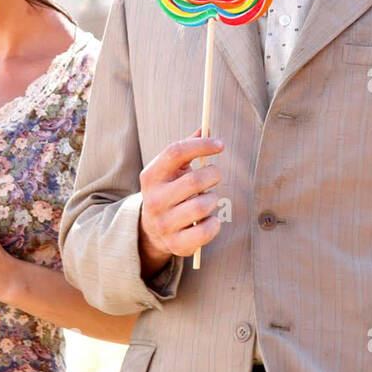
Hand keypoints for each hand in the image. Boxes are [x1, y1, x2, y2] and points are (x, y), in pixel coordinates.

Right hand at [137, 132, 223, 277]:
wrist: (151, 230)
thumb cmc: (169, 191)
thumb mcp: (172, 169)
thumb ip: (188, 148)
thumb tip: (206, 127)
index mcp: (151, 176)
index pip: (175, 152)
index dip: (201, 145)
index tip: (220, 145)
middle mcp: (154, 200)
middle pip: (193, 180)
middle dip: (213, 174)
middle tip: (215, 175)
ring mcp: (164, 223)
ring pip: (202, 206)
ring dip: (213, 199)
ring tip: (209, 199)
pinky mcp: (176, 244)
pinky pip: (206, 231)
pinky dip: (214, 223)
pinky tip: (210, 219)